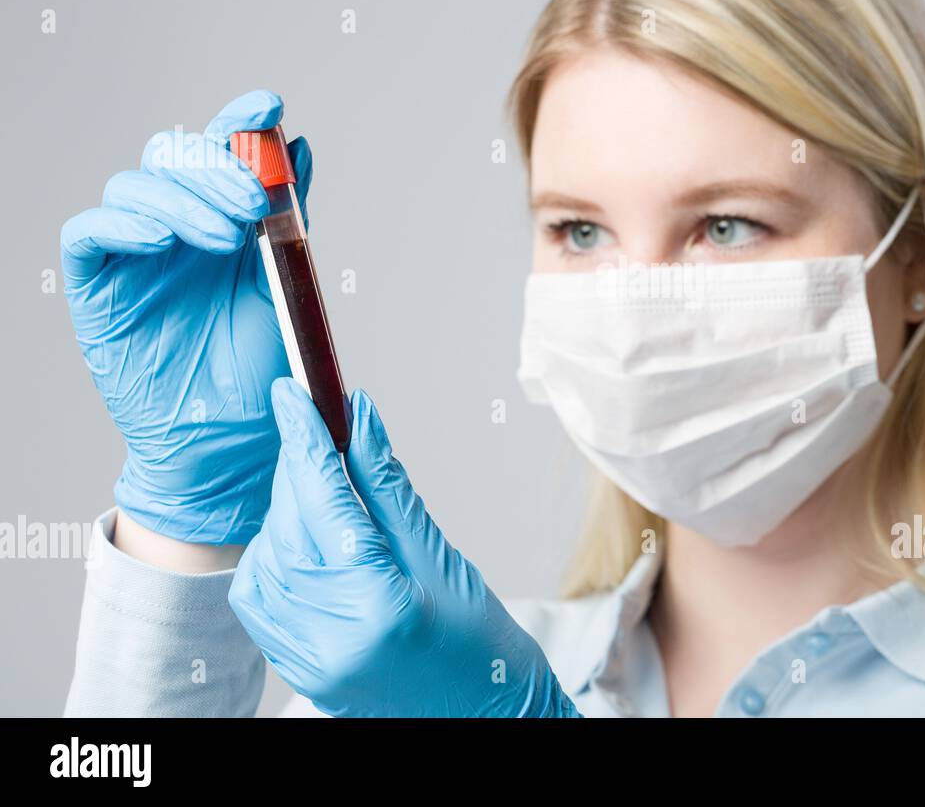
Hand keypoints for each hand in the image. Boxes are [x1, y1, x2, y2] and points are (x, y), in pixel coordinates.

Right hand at [60, 91, 312, 544]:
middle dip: (215, 167)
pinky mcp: (95, 287)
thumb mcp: (283, 284)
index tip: (269, 106)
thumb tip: (299, 147)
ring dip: (182, 200)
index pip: (219, 150)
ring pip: (134, 187)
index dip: (239, 120)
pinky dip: (122, 223)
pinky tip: (160, 237)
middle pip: (172, 158)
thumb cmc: (259, 369)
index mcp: (220, 219)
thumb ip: (286, 218)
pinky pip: (88, 233)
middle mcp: (173, 228)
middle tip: (255, 203)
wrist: (232, 442)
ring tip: (227, 240)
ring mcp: (132, 255)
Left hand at [228, 379, 580, 717]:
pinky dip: (275, 554)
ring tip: (327, 492)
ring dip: (287, 510)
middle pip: (289, 523)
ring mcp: (305, 658)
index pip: (324, 499)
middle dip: (299, 469)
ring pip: (266, 554)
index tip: (292, 393)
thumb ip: (387, 486)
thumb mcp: (441, 554)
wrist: (480, 717)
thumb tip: (359, 419)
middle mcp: (328, 635)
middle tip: (318, 427)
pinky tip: (306, 538)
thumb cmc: (479, 643)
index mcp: (375, 603)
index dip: (304, 439)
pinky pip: (259, 595)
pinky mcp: (295, 667)